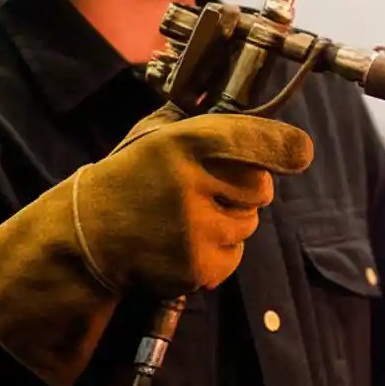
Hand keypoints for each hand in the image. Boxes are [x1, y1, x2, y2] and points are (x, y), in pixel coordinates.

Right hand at [0, 103, 313, 385]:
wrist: (84, 239)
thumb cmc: (127, 180)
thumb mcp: (155, 136)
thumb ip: (204, 123)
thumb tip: (266, 118)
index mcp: (184, 142)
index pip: (254, 137)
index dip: (283, 145)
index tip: (299, 152)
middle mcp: (193, 184)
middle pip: (261, 187)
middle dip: (244, 189)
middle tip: (205, 191)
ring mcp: (196, 230)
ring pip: (249, 223)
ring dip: (230, 221)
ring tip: (186, 220)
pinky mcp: (199, 267)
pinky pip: (236, 255)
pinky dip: (220, 252)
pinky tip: (184, 244)